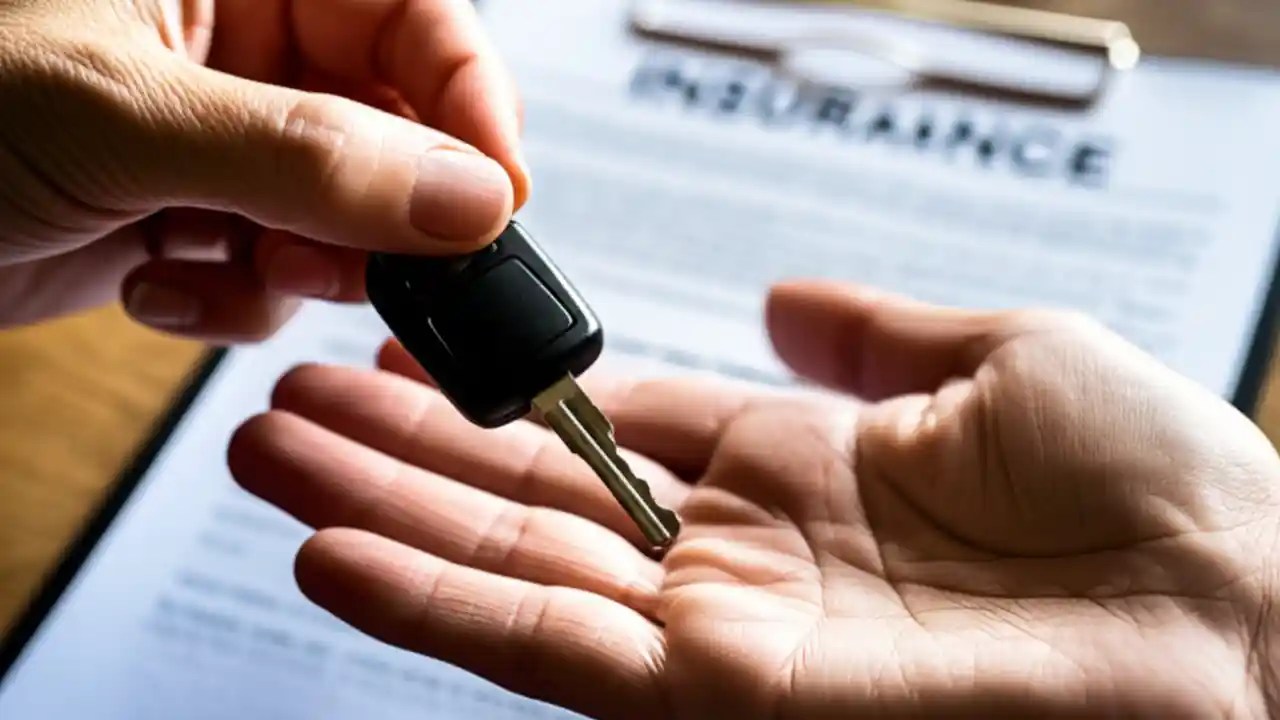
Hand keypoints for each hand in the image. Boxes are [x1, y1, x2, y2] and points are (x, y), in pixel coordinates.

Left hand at [0, 0, 524, 339]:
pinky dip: (233, 294)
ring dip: (302, 260)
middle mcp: (242, 42)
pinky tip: (158, 277)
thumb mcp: (126, 115)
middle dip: (380, 206)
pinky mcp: (196, 211)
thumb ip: (312, 156)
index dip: (470, 101)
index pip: (417, 15)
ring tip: (229, 261)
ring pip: (347, 211)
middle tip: (361, 259)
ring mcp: (223, 134)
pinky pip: (280, 265)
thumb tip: (468, 195)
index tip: (495, 194)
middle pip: (396, 124)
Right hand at [228, 280, 1279, 717]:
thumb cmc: (1159, 488)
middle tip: (279, 404)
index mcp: (797, 471)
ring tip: (262, 460)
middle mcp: (739, 557)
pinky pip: (550, 652)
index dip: (501, 398)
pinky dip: (435, 607)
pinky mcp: (722, 699)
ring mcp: (720, 632)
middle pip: (526, 503)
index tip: (414, 352)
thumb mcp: (997, 355)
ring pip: (507, 576)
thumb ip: (868, 333)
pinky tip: (333, 555)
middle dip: (399, 452)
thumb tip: (783, 299)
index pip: (605, 434)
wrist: (1248, 617)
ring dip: (379, 519)